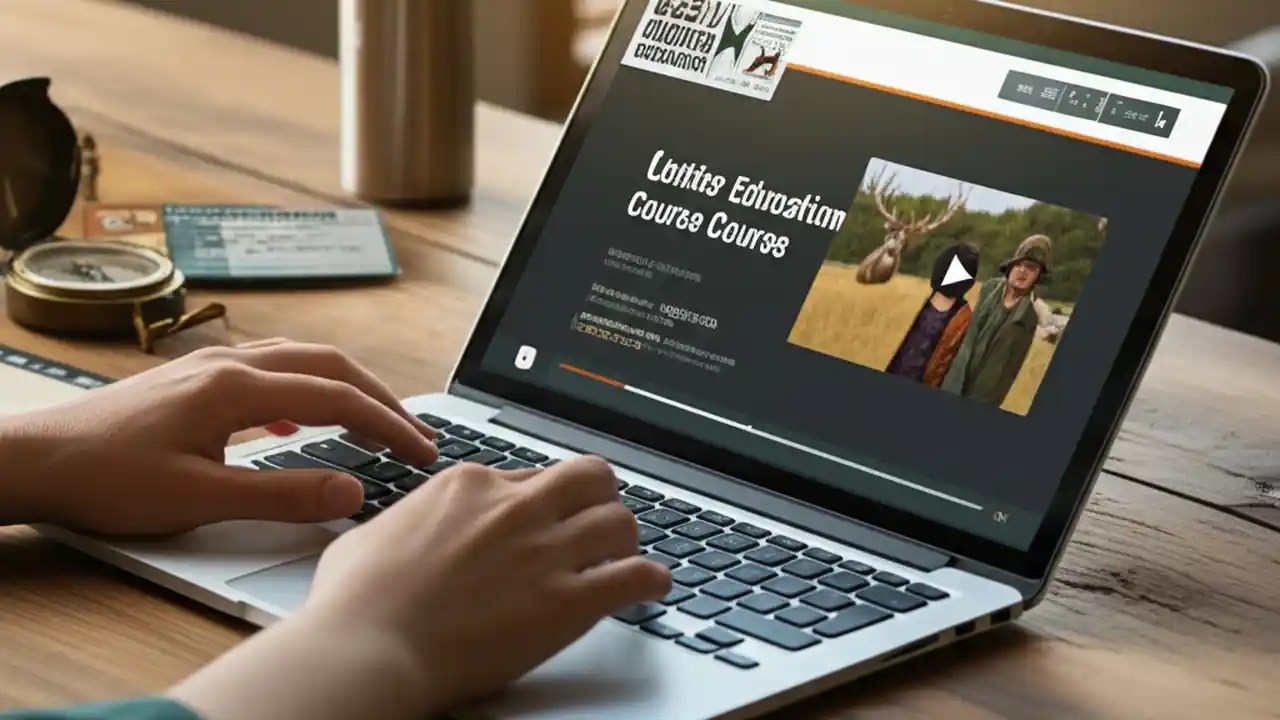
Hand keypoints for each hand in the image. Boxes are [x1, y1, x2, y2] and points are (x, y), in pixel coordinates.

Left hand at [0, 339, 436, 533]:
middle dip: (381, 398)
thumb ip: (283, 494)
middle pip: (329, 365)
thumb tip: (353, 490)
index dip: (388, 424)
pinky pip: (270, 367)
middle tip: (415, 433)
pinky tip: (298, 418)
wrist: (34, 461)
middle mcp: (229, 365)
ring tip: (376, 419)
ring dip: (347, 385)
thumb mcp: (200, 498)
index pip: (337, 398)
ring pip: (301, 359)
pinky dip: (307, 386)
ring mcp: (210, 366)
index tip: (422, 450)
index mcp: (236, 387)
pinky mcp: (194, 379)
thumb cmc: (105, 480)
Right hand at [170, 457, 671, 719]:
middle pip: (589, 477)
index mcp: (469, 486)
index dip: (543, 500)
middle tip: (599, 517)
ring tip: (624, 556)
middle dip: (599, 495)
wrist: (368, 648)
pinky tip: (652, 587)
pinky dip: (651, 581)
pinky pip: (635, 576)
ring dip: (626, 539)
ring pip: (620, 521)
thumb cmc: (356, 602)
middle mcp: (515, 507)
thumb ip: (405, 522)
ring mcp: (545, 551)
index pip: (532, 476)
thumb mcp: (371, 535)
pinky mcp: (567, 601)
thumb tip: (404, 530)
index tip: (545, 518)